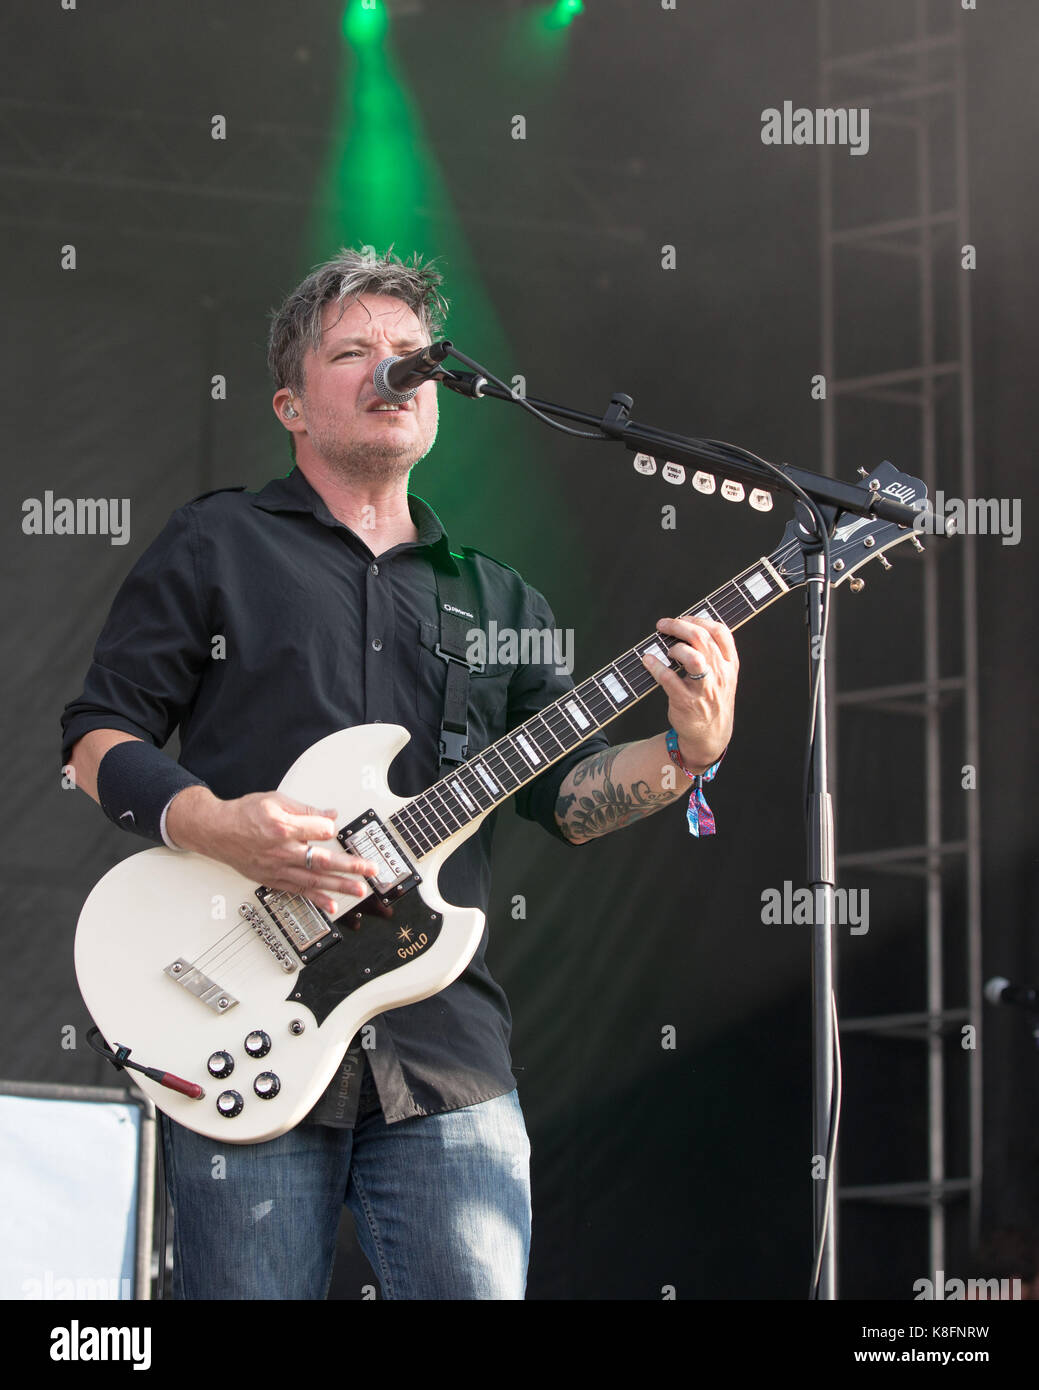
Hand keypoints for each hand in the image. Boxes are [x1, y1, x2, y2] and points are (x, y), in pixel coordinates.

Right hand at [165, 788, 376, 914]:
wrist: (216, 831)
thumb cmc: (244, 814)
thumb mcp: (275, 800)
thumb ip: (305, 810)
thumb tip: (330, 815)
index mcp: (283, 826)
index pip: (320, 831)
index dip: (330, 829)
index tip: (334, 828)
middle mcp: (281, 851)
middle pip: (322, 860)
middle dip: (350, 866)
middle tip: (370, 870)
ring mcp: (276, 868)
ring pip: (313, 879)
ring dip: (339, 886)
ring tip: (359, 890)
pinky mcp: (272, 879)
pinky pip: (297, 891)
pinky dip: (315, 898)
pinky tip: (331, 904)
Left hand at [641, 616, 738, 772]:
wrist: (711, 735)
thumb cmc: (711, 700)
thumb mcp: (722, 676)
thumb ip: (712, 653)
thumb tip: (686, 628)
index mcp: (729, 665)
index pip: (721, 632)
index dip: (700, 619)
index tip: (684, 618)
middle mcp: (719, 675)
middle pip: (702, 639)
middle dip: (680, 626)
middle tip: (664, 625)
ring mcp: (703, 689)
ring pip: (693, 657)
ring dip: (676, 648)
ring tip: (667, 650)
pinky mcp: (685, 701)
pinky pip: (669, 678)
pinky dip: (655, 666)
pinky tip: (648, 660)